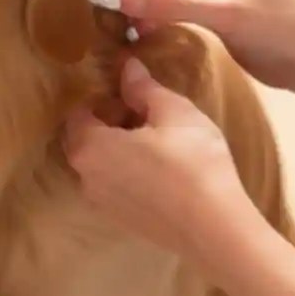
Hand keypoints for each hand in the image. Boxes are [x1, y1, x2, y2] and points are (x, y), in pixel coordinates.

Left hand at [64, 57, 259, 260]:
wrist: (216, 229)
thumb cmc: (192, 162)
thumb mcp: (173, 112)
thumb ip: (143, 87)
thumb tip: (126, 66)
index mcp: (88, 148)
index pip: (78, 113)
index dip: (101, 97)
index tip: (129, 91)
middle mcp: (85, 178)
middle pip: (85, 140)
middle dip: (107, 122)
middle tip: (143, 112)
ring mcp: (102, 205)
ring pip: (100, 164)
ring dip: (118, 147)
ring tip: (155, 138)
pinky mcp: (122, 222)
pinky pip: (115, 186)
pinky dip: (128, 171)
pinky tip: (161, 167)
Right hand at [111, 0, 294, 89]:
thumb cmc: (280, 31)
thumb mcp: (221, 15)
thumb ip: (168, 4)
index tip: (122, 6)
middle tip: (124, 25)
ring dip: (154, 9)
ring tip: (135, 34)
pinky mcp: (223, 8)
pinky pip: (184, 6)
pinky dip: (168, 19)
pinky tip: (153, 36)